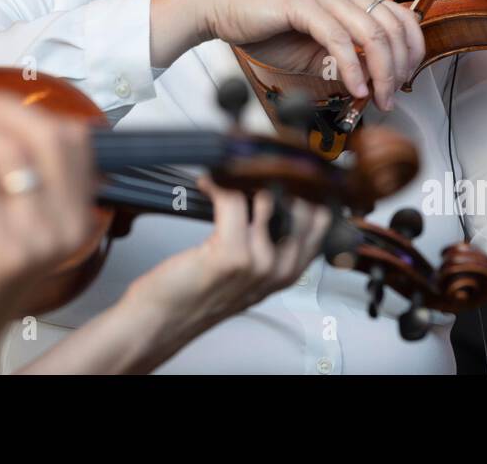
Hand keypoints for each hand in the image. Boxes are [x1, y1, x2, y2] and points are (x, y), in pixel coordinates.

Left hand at [122, 177, 331, 351]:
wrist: (164, 319)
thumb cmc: (199, 293)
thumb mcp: (247, 272)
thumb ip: (268, 241)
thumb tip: (270, 190)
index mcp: (290, 271)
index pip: (321, 219)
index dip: (307, 190)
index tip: (285, 168)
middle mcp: (280, 269)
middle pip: (302, 203)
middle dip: (278, 177)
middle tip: (253, 167)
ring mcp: (259, 263)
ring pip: (268, 196)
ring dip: (243, 178)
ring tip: (225, 177)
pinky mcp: (231, 256)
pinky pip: (233, 199)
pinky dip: (217, 184)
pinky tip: (208, 185)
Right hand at [152, 0, 423, 109]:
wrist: (220, 10)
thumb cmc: (264, 28)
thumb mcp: (312, 51)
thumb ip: (342, 62)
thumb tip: (371, 84)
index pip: (400, 16)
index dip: (411, 50)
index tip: (405, 80)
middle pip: (393, 26)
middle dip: (399, 68)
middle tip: (392, 96)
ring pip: (372, 33)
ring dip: (381, 72)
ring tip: (378, 97)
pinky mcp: (302, 4)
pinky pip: (339, 39)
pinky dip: (352, 68)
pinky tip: (354, 87)